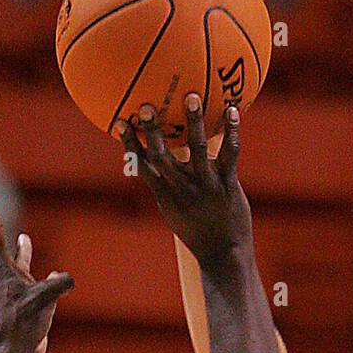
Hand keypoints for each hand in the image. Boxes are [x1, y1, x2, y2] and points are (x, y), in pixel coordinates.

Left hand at [0, 186, 72, 352]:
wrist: (16, 352)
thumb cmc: (24, 325)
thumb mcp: (43, 302)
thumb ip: (56, 286)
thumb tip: (66, 278)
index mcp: (3, 270)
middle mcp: (4, 276)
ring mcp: (13, 290)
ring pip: (16, 264)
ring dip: (21, 251)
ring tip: (23, 238)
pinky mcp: (23, 304)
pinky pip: (31, 283)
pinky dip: (37, 275)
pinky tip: (49, 274)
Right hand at [119, 95, 251, 269]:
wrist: (224, 256)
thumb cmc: (198, 232)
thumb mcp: (175, 214)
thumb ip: (165, 188)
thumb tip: (156, 163)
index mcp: (166, 196)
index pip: (143, 167)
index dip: (131, 145)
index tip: (121, 122)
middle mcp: (183, 190)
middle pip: (163, 157)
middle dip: (154, 131)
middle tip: (146, 106)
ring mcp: (206, 187)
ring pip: (197, 150)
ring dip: (194, 122)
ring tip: (192, 96)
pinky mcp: (228, 186)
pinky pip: (230, 154)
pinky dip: (231, 131)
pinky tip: (231, 110)